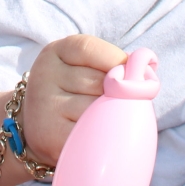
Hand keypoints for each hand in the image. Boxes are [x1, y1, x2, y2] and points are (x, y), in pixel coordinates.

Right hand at [22, 34, 125, 166]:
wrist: (36, 128)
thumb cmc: (74, 93)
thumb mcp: (84, 66)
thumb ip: (112, 63)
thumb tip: (148, 69)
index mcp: (54, 52)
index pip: (90, 50)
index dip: (117, 61)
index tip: (131, 74)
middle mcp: (44, 76)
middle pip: (99, 82)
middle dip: (116, 93)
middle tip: (110, 102)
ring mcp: (45, 106)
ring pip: (98, 109)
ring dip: (109, 116)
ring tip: (99, 119)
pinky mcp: (50, 135)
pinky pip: (91, 132)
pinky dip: (101, 135)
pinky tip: (94, 134)